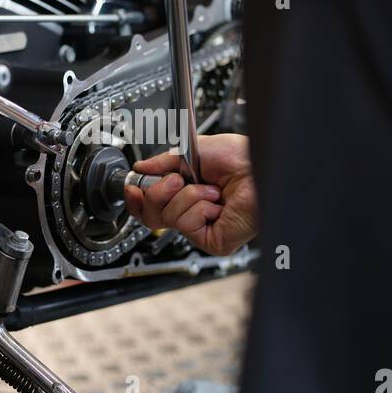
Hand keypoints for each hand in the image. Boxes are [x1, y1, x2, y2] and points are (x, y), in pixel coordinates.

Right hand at [123, 133, 257, 255]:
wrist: (258, 167)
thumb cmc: (241, 157)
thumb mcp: (193, 151)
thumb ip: (164, 160)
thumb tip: (142, 167)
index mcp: (188, 191)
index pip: (151, 205)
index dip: (138, 198)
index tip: (133, 187)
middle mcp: (194, 212)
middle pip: (151, 216)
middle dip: (158, 193)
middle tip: (177, 180)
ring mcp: (202, 228)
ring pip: (168, 218)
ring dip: (188, 196)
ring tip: (210, 189)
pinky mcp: (212, 242)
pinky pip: (186, 225)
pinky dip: (199, 207)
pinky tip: (217, 203)